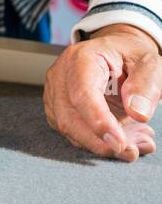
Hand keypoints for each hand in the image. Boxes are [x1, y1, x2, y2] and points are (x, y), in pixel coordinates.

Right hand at [44, 23, 159, 160]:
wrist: (115, 52)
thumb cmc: (130, 56)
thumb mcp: (149, 64)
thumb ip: (146, 85)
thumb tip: (138, 113)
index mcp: (81, 58)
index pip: (82, 94)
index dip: (99, 122)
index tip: (120, 143)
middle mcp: (60, 75)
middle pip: (68, 117)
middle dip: (99, 142)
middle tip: (131, 152)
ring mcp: (54, 92)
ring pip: (69, 128)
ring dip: (101, 144)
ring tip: (136, 141)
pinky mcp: (56, 107)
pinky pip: (72, 132)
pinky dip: (96, 142)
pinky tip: (122, 137)